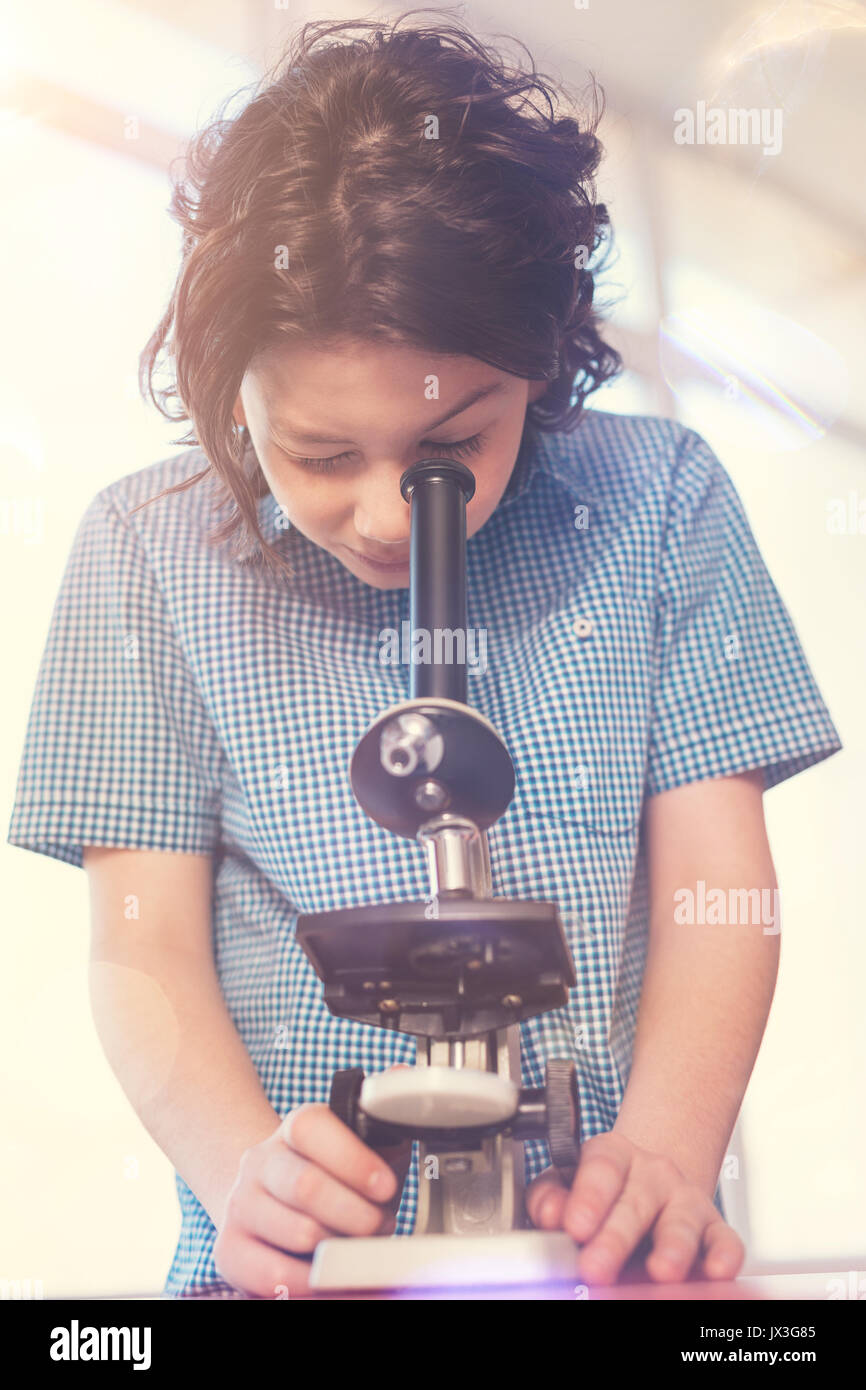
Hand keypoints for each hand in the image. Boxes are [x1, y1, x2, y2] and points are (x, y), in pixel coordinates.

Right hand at [213, 1071, 411, 1297]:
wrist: (271, 1202)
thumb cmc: (331, 1175)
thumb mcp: (362, 1144)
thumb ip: (383, 1114)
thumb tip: (403, 1075)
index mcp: (296, 1129)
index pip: (312, 1127)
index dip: (353, 1159)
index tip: (386, 1185)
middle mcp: (261, 1162)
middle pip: (305, 1185)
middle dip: (356, 1214)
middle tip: (378, 1225)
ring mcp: (241, 1205)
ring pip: (296, 1232)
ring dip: (341, 1249)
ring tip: (359, 1250)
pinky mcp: (230, 1250)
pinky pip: (274, 1274)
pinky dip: (314, 1284)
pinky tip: (333, 1278)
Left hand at [525, 1131, 744, 1284]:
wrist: (652, 1181)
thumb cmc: (605, 1190)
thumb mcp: (569, 1180)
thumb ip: (552, 1196)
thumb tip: (549, 1215)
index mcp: (613, 1155)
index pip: (602, 1167)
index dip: (588, 1197)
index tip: (574, 1225)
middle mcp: (654, 1174)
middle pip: (636, 1202)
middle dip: (616, 1237)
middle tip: (595, 1266)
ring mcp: (687, 1200)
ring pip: (682, 1222)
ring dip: (672, 1248)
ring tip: (660, 1271)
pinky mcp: (715, 1229)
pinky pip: (725, 1241)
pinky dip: (724, 1257)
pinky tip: (716, 1272)